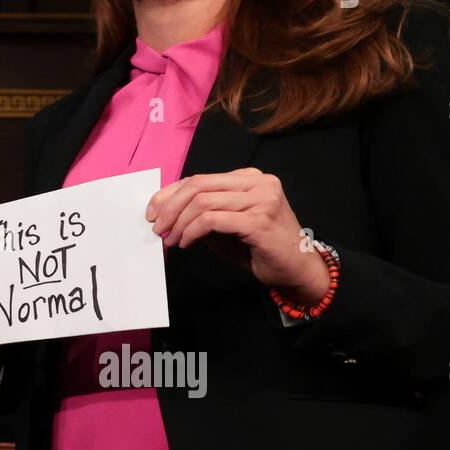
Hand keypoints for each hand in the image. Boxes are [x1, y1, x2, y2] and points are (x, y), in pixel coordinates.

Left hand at [146, 168, 331, 302]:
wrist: (297, 271)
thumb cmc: (260, 249)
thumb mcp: (225, 226)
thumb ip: (201, 214)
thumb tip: (165, 212)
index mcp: (250, 178)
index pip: (200, 178)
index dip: (171, 193)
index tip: (152, 211)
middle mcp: (259, 183)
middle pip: (199, 185)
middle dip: (170, 207)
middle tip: (157, 227)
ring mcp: (262, 200)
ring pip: (203, 202)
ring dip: (179, 223)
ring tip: (171, 240)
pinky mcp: (259, 222)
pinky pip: (212, 220)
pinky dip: (192, 232)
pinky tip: (187, 243)